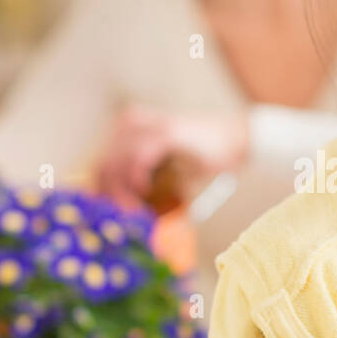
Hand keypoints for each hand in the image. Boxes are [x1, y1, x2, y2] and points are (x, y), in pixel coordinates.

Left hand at [93, 105, 249, 209]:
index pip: (101, 161)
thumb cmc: (202, 153)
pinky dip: (137, 177)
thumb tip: (123, 201)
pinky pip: (140, 156)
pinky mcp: (168, 133)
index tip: (108, 212)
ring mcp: (151, 126)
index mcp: (129, 126)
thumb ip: (143, 175)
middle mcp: (134, 122)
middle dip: (109, 194)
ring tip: (133, 209)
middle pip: (104, 163)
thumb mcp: (165, 165)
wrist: (236, 139)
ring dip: (121, 190)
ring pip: (118, 161)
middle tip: (121, 216)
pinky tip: (143, 190)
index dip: (100, 189)